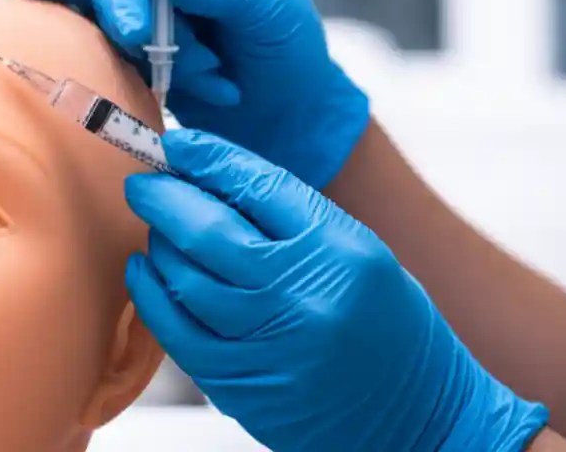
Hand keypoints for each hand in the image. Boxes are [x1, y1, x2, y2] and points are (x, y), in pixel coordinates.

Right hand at [0, 0, 367, 187]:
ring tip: (202, 73)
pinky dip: (106, 50)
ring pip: (108, 0)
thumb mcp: (271, 15)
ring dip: (146, 43)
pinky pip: (89, 27)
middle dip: (132, 3)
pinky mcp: (126, 32)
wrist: (279, 117)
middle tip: (141, 36)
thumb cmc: (287, 54)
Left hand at [124, 129, 548, 451]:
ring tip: (155, 228)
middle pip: (209, 231)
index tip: (178, 144)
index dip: (208, 159)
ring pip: (185, 279)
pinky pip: (177, 333)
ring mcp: (269, 346)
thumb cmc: (388, 327)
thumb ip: (288, 216)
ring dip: (158, 244)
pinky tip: (145, 272)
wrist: (422, 421)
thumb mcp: (358, 254)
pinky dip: (151, 295)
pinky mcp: (242, 386)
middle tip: (143, 182)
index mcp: (341, 252)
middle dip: (164, 197)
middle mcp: (303, 297)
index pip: (258, 186)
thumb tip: (209, 174)